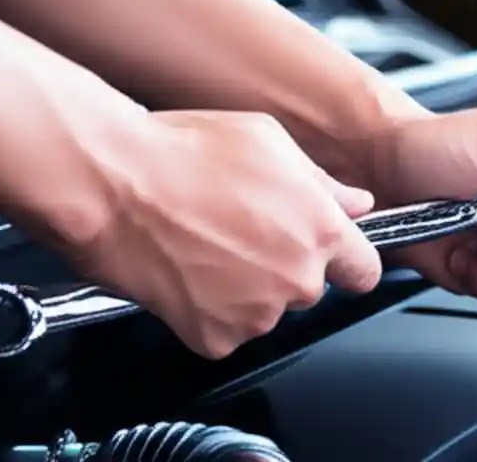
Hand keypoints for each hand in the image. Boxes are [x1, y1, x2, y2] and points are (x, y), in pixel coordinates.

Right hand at [51, 110, 381, 358]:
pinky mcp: (214, 337)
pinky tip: (187, 270)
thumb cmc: (183, 152)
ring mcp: (255, 314)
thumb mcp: (268, 140)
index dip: (349, 261)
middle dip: (285, 265)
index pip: (364, 270)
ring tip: (206, 243)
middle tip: (240, 231)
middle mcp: (296, 278)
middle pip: (309, 288)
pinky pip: (223, 330)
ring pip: (265, 310)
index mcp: (320, 229)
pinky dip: (207, 310)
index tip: (336, 258)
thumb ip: (322, 182)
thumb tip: (354, 203)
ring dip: (246, 289)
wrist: (112, 184)